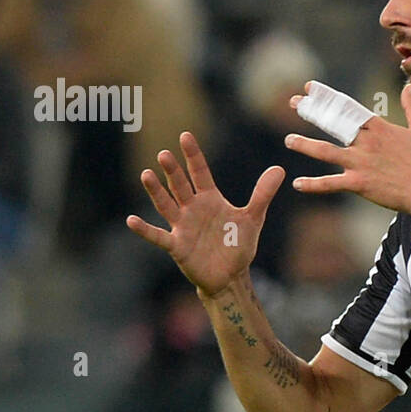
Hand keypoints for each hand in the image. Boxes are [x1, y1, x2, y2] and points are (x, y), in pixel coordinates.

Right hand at [125, 131, 285, 296]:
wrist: (231, 276)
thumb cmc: (238, 245)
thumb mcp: (253, 218)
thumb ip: (262, 194)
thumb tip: (279, 169)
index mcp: (210, 199)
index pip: (200, 173)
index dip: (193, 156)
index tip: (185, 136)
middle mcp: (193, 209)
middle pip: (180, 186)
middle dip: (173, 171)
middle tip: (164, 154)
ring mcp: (182, 227)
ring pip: (167, 205)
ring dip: (156, 192)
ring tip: (146, 174)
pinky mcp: (177, 246)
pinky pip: (159, 236)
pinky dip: (145, 230)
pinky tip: (131, 221)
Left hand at [285, 82, 410, 214]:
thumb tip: (409, 87)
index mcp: (380, 129)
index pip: (348, 107)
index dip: (327, 96)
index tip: (310, 89)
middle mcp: (367, 142)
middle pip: (333, 122)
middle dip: (311, 111)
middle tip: (293, 103)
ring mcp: (361, 162)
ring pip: (326, 151)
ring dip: (305, 145)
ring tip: (289, 141)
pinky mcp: (360, 183)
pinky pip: (331, 183)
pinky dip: (314, 184)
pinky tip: (297, 184)